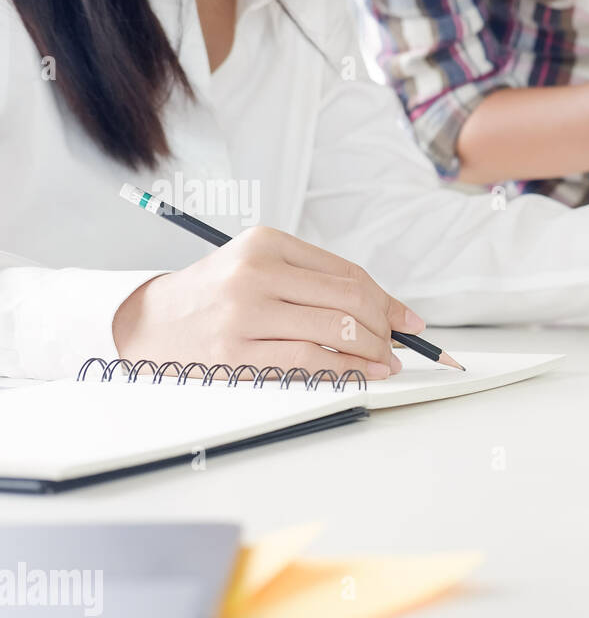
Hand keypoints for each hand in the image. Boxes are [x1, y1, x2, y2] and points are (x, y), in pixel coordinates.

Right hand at [111, 226, 423, 378]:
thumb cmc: (216, 296)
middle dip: (384, 327)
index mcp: (267, 243)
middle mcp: (257, 273)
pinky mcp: (238, 352)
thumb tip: (386, 311)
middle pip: (349, 299)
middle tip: (397, 345)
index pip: (347, 273)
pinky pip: (310, 361)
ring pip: (335, 330)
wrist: (150, 322)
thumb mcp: (260, 268)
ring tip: (385, 362)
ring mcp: (246, 313)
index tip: (407, 320)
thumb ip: (317, 282)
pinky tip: (361, 374)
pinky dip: (346, 370)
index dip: (387, 300)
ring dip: (372, 351)